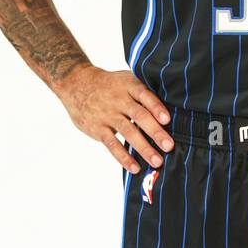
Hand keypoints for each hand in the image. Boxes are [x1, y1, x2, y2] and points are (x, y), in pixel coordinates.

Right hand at [54, 64, 173, 173]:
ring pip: (128, 132)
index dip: (156, 107)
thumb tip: (171, 109)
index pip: (145, 96)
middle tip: (169, 146)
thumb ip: (144, 92)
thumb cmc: (109, 84)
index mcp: (129, 86)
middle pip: (139, 116)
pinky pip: (112, 144)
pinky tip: (135, 167)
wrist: (76, 84)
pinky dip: (123, 157)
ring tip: (157, 161)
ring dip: (143, 148)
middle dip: (155, 132)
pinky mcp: (97, 128)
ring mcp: (107, 114)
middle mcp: (119, 100)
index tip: (167, 120)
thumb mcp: (125, 80)